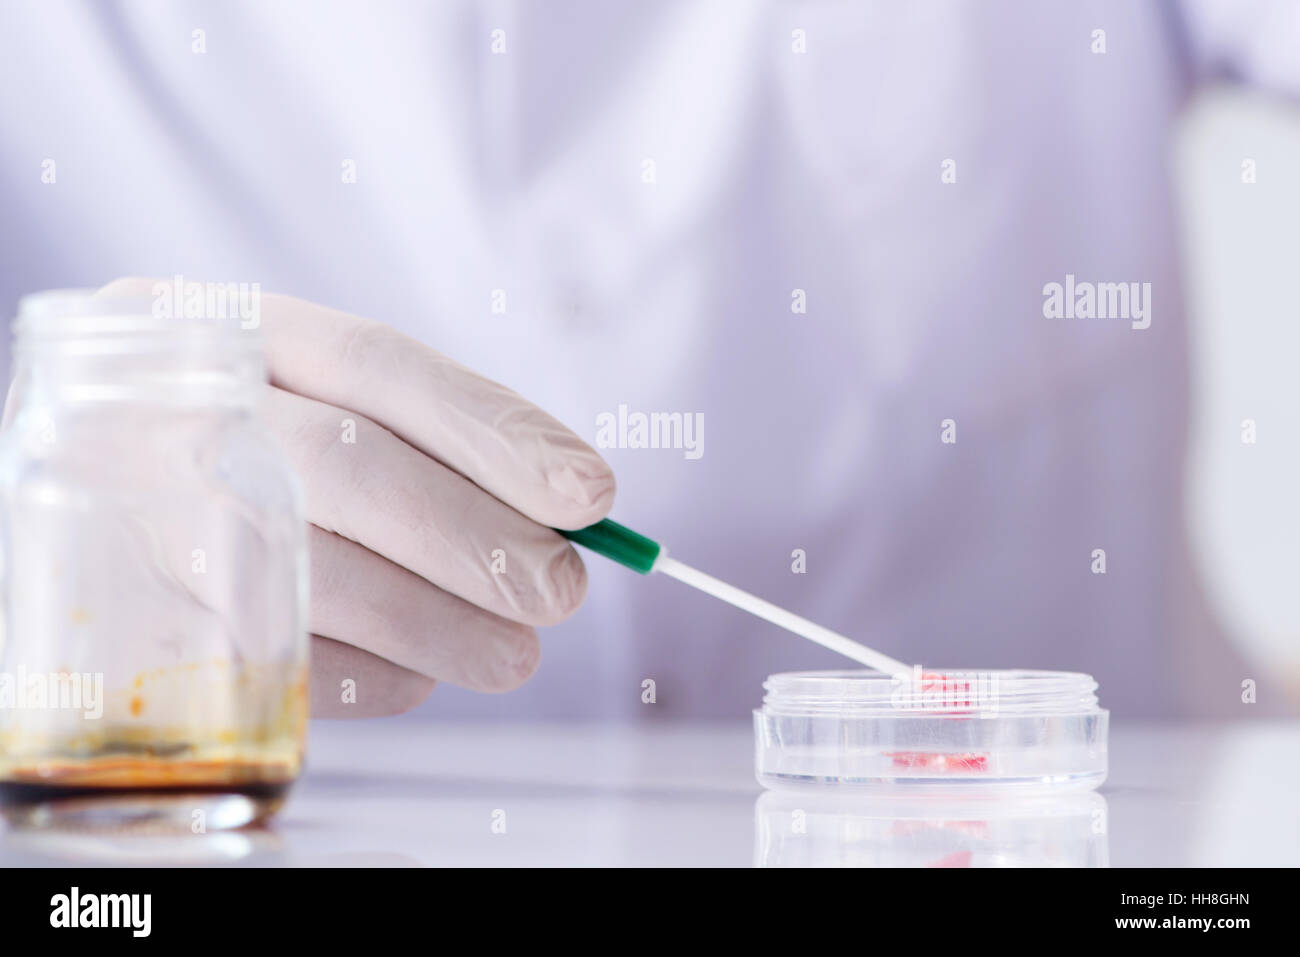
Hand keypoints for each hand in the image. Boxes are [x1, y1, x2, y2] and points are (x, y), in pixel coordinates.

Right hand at [97, 279, 615, 716]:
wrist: (98, 500)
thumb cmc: (252, 452)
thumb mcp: (321, 407)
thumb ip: (437, 441)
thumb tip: (573, 505)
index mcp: (225, 331)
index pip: (377, 366)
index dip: (494, 432)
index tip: (593, 494)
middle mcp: (169, 409)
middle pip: (345, 465)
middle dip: (476, 538)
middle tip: (560, 591)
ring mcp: (137, 516)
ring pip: (317, 576)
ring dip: (440, 625)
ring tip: (514, 654)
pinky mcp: (131, 626)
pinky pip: (275, 662)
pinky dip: (369, 677)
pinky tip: (417, 677)